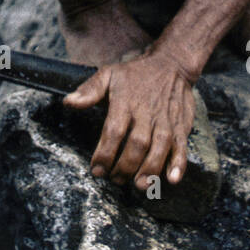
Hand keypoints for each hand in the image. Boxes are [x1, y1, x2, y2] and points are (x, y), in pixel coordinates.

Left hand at [63, 43, 195, 188]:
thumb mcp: (109, 74)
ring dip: (149, 170)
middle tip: (115, 180)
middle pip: (137, 145)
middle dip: (125, 167)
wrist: (171, 64)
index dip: (104, 154)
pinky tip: (172, 179)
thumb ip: (89, 91)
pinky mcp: (181, 127)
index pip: (113, 132)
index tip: (97, 170)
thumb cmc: (135, 74)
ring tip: (138, 185)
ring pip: (159, 149)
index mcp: (125, 102)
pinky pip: (181, 147)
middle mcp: (146, 114)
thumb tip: (69, 102)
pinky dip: (178, 164)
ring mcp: (165, 122)